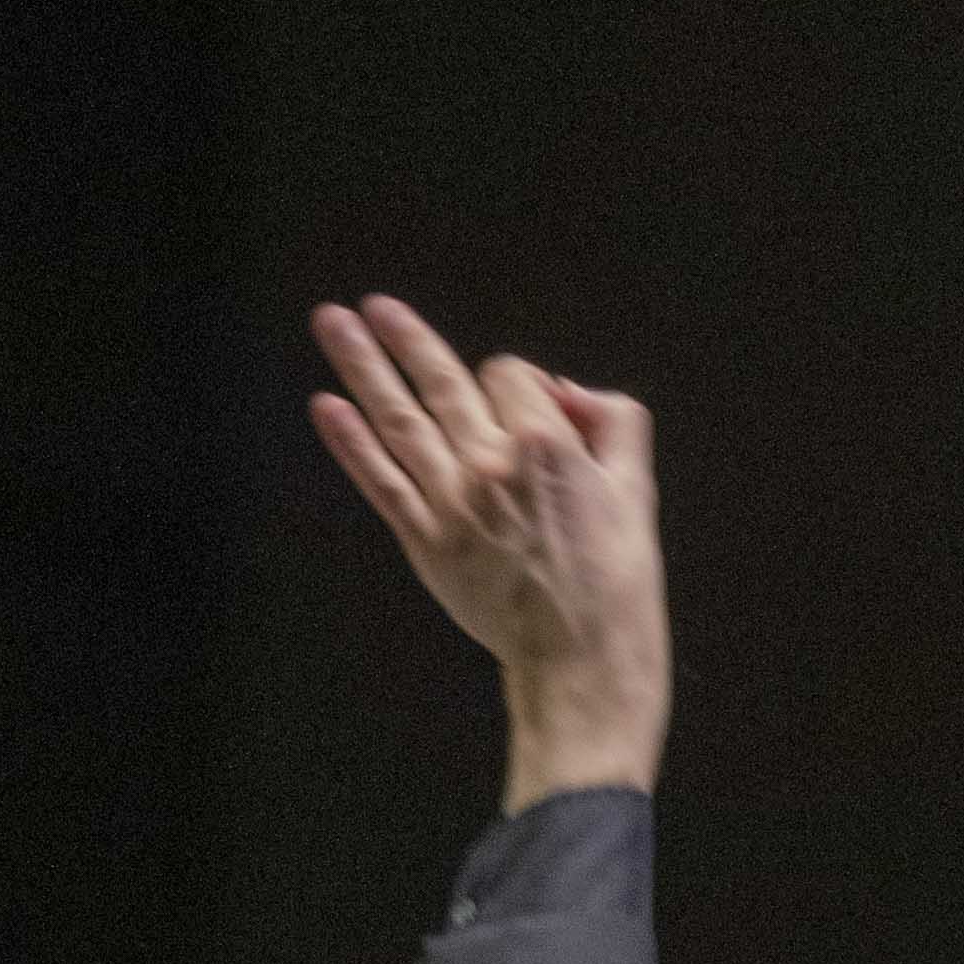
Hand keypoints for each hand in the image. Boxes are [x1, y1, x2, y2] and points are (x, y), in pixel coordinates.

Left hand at [309, 298, 670, 810]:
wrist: (582, 657)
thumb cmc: (614, 576)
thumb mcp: (637, 486)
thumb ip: (612, 419)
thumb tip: (564, 389)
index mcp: (545, 443)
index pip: (508, 375)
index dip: (516, 382)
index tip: (526, 408)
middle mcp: (490, 464)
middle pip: (441, 381)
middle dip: (403, 337)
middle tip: (370, 307)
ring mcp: (453, 504)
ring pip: (400, 420)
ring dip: (362, 367)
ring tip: (331, 325)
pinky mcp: (428, 543)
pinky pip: (382, 481)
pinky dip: (352, 443)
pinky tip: (326, 407)